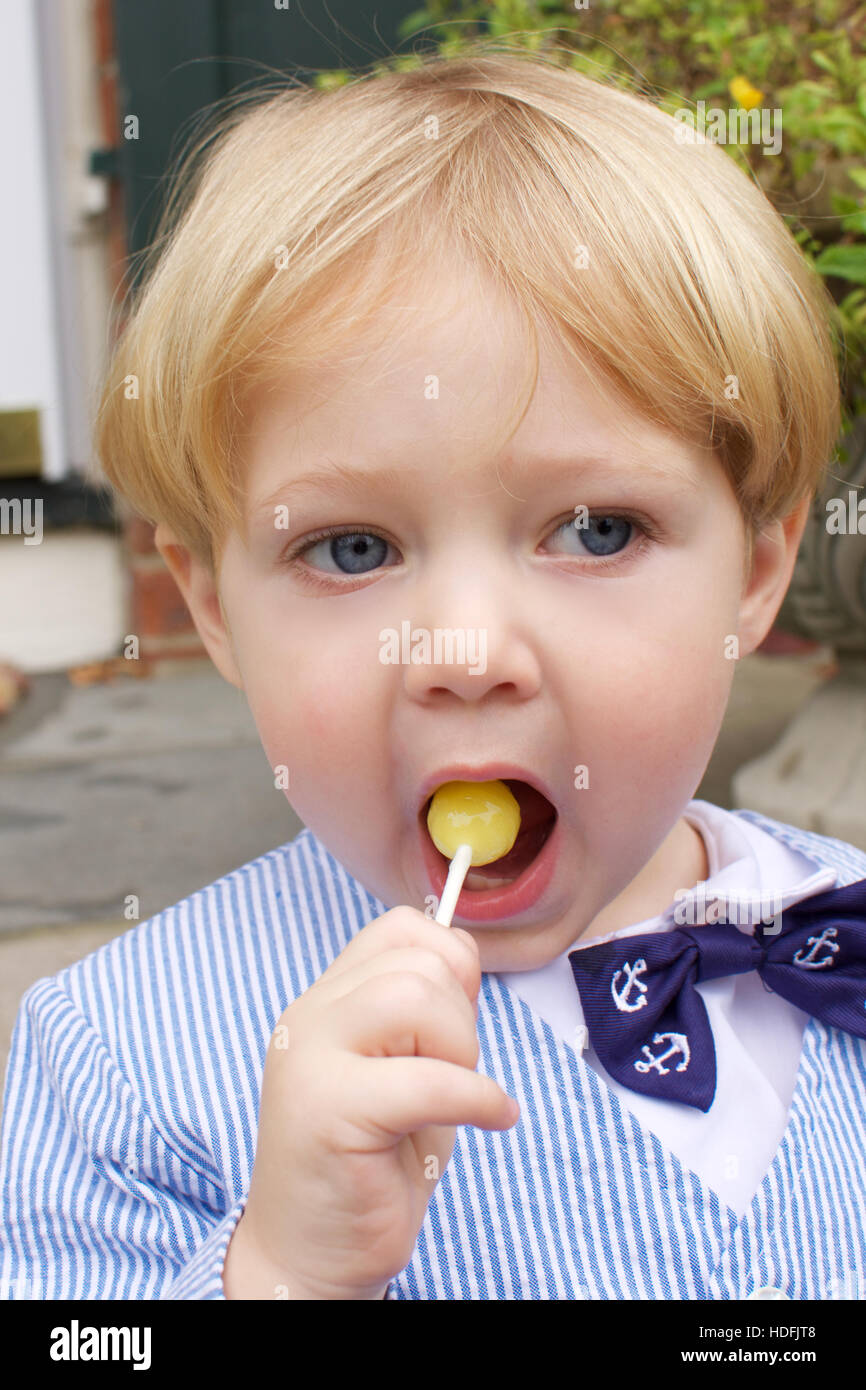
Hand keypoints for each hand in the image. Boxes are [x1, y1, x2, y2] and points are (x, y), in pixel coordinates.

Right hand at [223, 906, 518, 1298]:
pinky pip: (426, 1079)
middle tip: (452, 1076)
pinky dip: (477, 1098)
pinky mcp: (325, 1108)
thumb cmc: (371, 1164)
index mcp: (328, 999)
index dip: (450, 965)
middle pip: (417, 962)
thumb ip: (427, 1009)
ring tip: (451, 1099)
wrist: (310, 1255)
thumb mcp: (407, 1067)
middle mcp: (309, 1016)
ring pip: (414, 997)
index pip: (401, 929)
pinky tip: (490, 1121)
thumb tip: (467, 953)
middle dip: (461, 1016)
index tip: (455, 1026)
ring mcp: (309, 1057)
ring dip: (459, 1051)